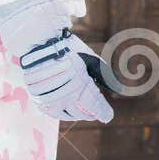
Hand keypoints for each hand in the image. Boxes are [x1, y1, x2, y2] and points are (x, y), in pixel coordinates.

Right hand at [0, 0, 113, 123]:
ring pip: (68, 115)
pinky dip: (61, 112)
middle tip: (95, 112)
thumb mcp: (92, 60)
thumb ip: (106, 76)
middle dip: (91, 113)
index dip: (104, 113)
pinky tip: (67, 110)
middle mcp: (66, 95)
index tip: (108, 116)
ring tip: (82, 111)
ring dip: (77, 114)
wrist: (41, 43)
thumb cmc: (70, 50)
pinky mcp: (39, 100)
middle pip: (82, 112)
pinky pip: (52, 112)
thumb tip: (119, 90)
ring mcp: (51, 99)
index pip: (95, 106)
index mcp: (80, 85)